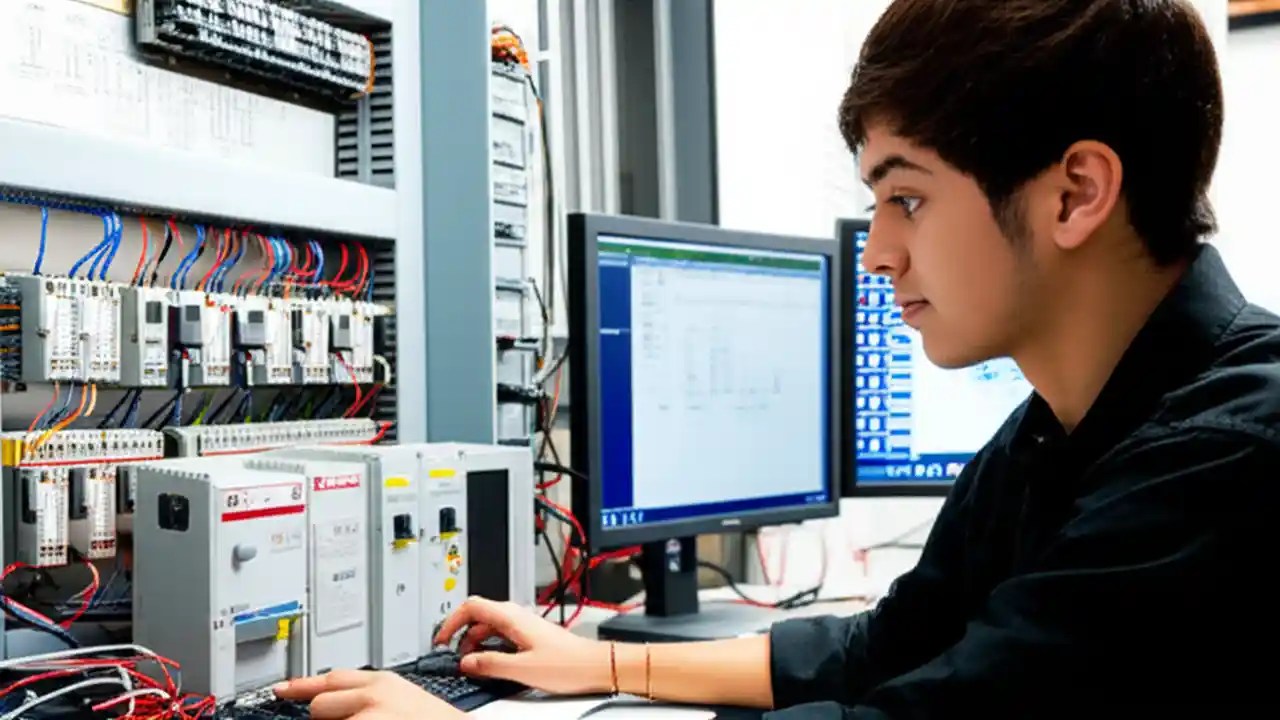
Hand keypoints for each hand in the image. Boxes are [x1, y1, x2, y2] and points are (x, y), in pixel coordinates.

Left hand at [274, 669, 464, 719]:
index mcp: (383, 681)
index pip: (331, 678)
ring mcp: (368, 718)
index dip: (301, 685)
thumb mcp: (404, 698)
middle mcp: (373, 696)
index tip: (280, 689)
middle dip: (328, 718)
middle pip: (320, 704)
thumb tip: (341, 702)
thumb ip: (371, 695)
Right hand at [435, 596, 610, 694]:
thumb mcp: (521, 668)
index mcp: (511, 616)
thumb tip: (466, 662)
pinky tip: (490, 663)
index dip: (451, 621)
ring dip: (475, 643)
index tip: (441, 639)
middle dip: (461, 635)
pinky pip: (501, 636)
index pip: (471, 606)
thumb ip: (489, 664)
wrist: (595, 665)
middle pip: (478, 616)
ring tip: (470, 663)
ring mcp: (523, 625)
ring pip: (489, 627)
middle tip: (452, 654)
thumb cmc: (568, 663)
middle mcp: (517, 616)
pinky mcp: (529, 636)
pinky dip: (489, 647)